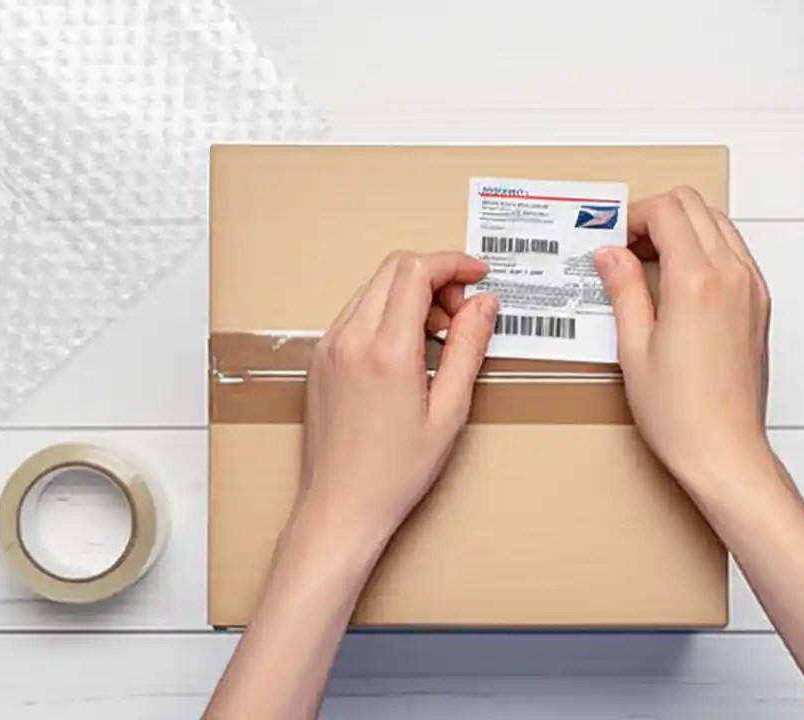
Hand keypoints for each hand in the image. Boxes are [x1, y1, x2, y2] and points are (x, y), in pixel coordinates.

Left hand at [297, 251, 498, 543]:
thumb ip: (469, 348)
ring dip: (411, 295)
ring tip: (440, 336)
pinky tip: (410, 348)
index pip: (415, 271)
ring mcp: (329, 346)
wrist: (341, 507)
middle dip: (435, 277)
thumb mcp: (448, 411)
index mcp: (385, 350)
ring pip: (374, 288)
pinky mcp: (320, 359)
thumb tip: (483, 305)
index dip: (453, 263)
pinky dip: (388, 313)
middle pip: (393, 270)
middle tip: (462, 311)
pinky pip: (357, 313)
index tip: (478, 275)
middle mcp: (350, 339)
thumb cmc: (394, 473)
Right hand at [594, 187, 771, 503]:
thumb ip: (623, 290)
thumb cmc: (681, 415)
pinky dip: (705, 249)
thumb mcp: (633, 348)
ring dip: (683, 229)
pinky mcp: (759, 305)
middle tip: (627, 248)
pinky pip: (735, 252)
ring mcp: (751, 289)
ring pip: (718, 223)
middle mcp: (731, 276)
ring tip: (649, 265)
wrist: (725, 451)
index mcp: (696, 281)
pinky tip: (677, 283)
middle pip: (695, 204)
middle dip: (657, 215)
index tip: (614, 243)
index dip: (633, 217)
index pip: (667, 211)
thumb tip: (610, 255)